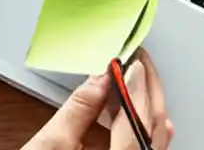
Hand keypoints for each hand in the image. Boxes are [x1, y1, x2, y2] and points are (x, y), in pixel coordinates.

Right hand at [23, 50, 173, 149]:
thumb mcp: (48, 147)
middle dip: (147, 91)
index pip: (135, 126)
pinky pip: (148, 148)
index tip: (130, 64)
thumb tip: (96, 79)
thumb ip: (77, 110)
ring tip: (134, 78)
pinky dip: (143, 124)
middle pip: (153, 130)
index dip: (134, 90)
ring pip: (155, 139)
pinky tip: (131, 107)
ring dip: (147, 105)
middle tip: (137, 62)